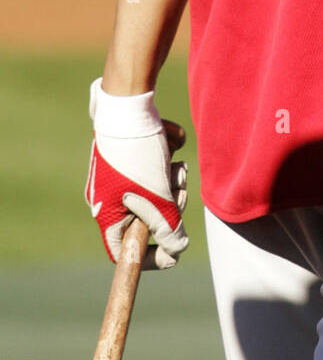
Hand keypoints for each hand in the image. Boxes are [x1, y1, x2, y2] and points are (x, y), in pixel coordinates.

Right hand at [85, 77, 189, 268]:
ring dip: (173, 180)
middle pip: (147, 218)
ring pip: (156, 189)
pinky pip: (156, 164)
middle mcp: (109, 195)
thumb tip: (177, 249)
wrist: (128, 104)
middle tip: (178, 191)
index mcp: (107, 213)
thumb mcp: (158, 198)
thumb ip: (170, 228)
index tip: (174, 250)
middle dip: (170, 206)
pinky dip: (168, 156)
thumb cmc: (138, 156)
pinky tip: (169, 140)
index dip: (151, 255)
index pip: (124, 250)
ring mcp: (120, 173)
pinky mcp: (132, 152)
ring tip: (175, 166)